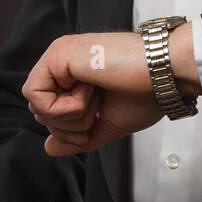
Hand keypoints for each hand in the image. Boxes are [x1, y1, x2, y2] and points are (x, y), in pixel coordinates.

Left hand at [21, 32, 167, 155]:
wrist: (165, 75)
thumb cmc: (148, 92)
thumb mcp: (107, 123)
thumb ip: (77, 137)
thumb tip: (49, 147)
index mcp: (75, 74)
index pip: (50, 113)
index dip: (71, 130)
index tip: (98, 117)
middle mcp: (64, 62)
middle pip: (40, 112)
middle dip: (71, 126)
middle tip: (100, 105)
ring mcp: (60, 56)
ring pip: (37, 107)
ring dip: (72, 116)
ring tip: (98, 95)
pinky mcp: (58, 54)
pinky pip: (36, 96)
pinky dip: (64, 107)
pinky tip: (90, 92)